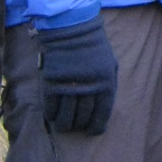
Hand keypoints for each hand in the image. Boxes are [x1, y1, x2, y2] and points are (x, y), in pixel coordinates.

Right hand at [38, 14, 116, 135]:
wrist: (73, 30)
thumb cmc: (94, 48)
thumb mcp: (110, 64)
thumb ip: (108, 85)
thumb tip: (102, 108)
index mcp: (106, 82)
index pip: (102, 113)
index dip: (97, 126)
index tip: (93, 131)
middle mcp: (88, 87)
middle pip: (83, 116)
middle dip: (80, 125)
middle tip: (77, 127)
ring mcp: (69, 85)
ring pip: (66, 115)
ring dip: (65, 124)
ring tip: (64, 126)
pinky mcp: (52, 83)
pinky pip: (51, 107)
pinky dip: (52, 115)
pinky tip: (53, 117)